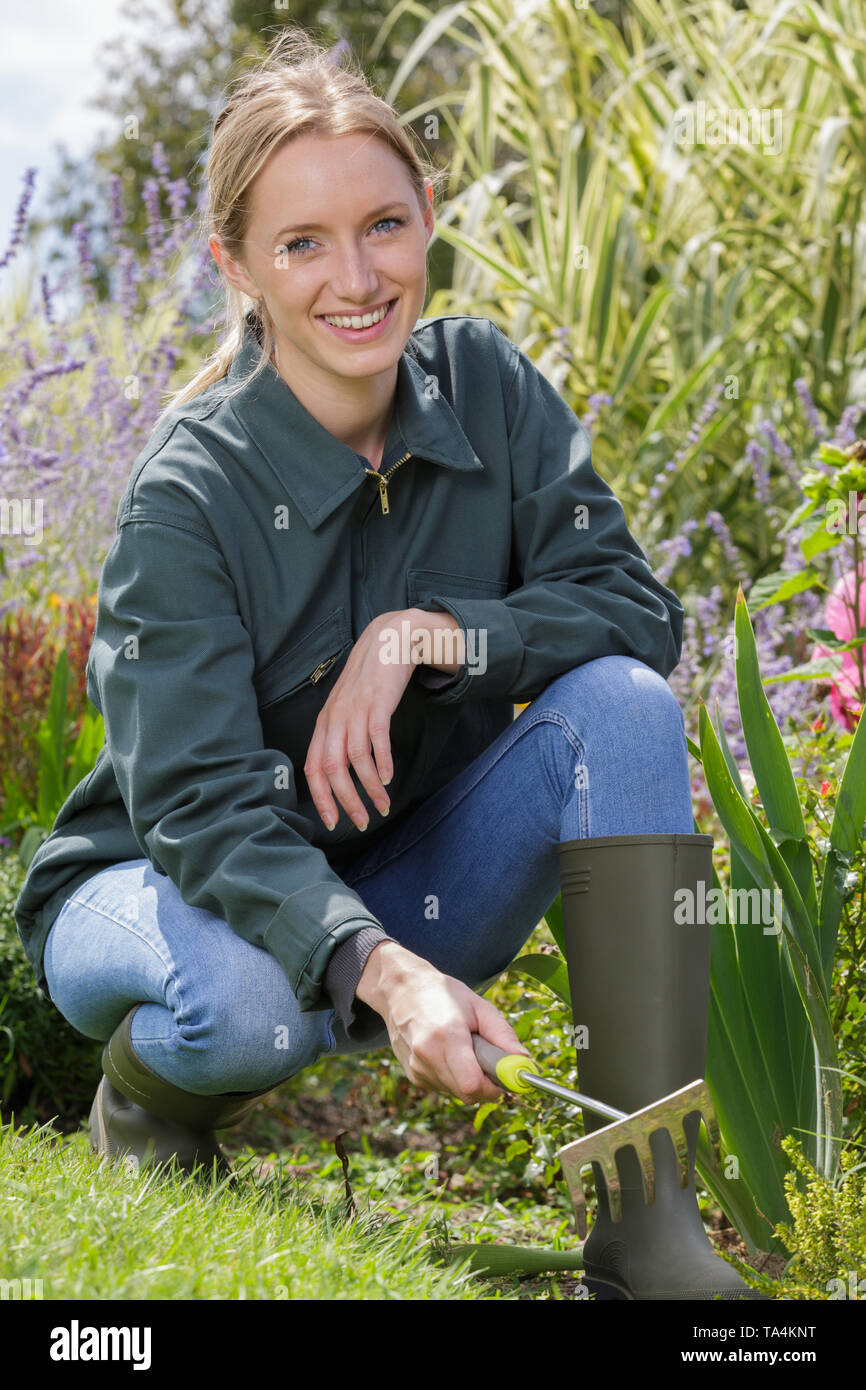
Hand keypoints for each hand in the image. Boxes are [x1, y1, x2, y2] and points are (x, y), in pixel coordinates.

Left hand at [304, 608, 460, 831]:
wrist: (389, 640)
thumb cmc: (368, 680)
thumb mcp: (347, 708)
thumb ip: (341, 736)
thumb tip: (340, 773)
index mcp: (324, 724)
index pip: (312, 768)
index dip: (320, 798)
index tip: (332, 822)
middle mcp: (335, 719)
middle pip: (331, 769)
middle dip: (345, 801)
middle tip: (360, 822)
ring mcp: (356, 710)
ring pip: (355, 759)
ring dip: (369, 788)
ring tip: (382, 805)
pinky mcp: (378, 702)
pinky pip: (377, 738)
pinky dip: (382, 762)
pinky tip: (388, 777)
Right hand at [356, 941, 531, 1102]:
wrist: (400, 991)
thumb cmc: (443, 994)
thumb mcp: (479, 1006)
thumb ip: (503, 1035)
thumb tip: (523, 1063)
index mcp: (446, 1035)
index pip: (472, 1084)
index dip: (494, 1086)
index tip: (505, 1076)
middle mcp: (427, 1055)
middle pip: (467, 1094)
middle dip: (485, 1085)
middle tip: (489, 1062)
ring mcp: (416, 1068)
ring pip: (456, 1093)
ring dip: (469, 1080)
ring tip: (464, 1050)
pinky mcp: (413, 1076)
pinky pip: (444, 1088)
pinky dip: (454, 1078)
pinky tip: (449, 1054)